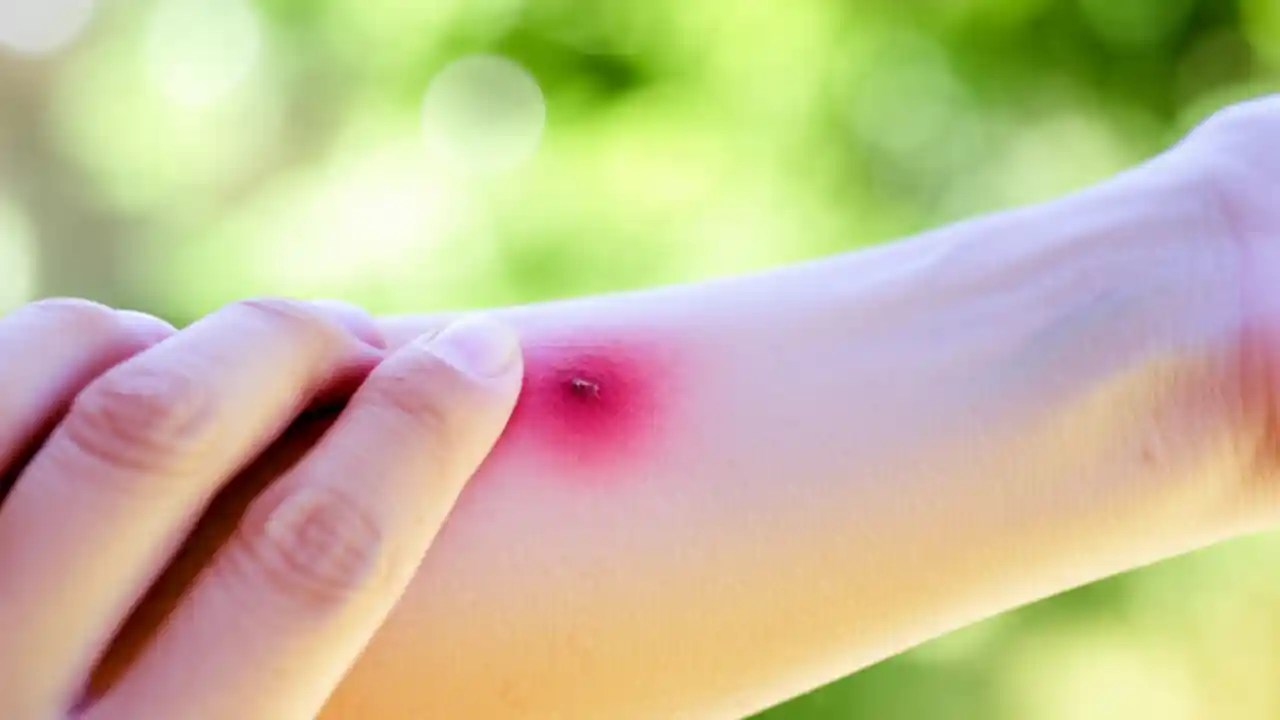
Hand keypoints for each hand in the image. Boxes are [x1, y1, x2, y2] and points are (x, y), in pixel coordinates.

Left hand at [0, 298, 521, 718]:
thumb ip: (292, 677)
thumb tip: (392, 507)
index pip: (312, 565)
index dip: (420, 434)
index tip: (483, 360)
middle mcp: (3, 703)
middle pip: (162, 436)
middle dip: (295, 345)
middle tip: (361, 338)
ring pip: (40, 385)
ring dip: (163, 340)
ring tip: (228, 363)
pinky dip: (57, 352)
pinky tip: (105, 383)